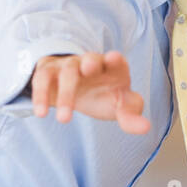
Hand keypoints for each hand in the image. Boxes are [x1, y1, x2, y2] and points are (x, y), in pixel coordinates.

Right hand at [31, 51, 150, 134]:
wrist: (73, 89)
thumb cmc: (103, 95)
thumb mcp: (118, 106)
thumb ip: (131, 116)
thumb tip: (146, 128)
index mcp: (112, 68)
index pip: (116, 61)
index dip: (115, 59)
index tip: (114, 58)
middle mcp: (90, 62)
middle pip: (90, 59)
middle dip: (89, 61)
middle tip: (88, 68)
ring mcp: (68, 65)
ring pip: (66, 72)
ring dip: (65, 94)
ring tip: (64, 121)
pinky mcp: (48, 71)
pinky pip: (42, 79)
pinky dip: (41, 95)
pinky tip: (40, 113)